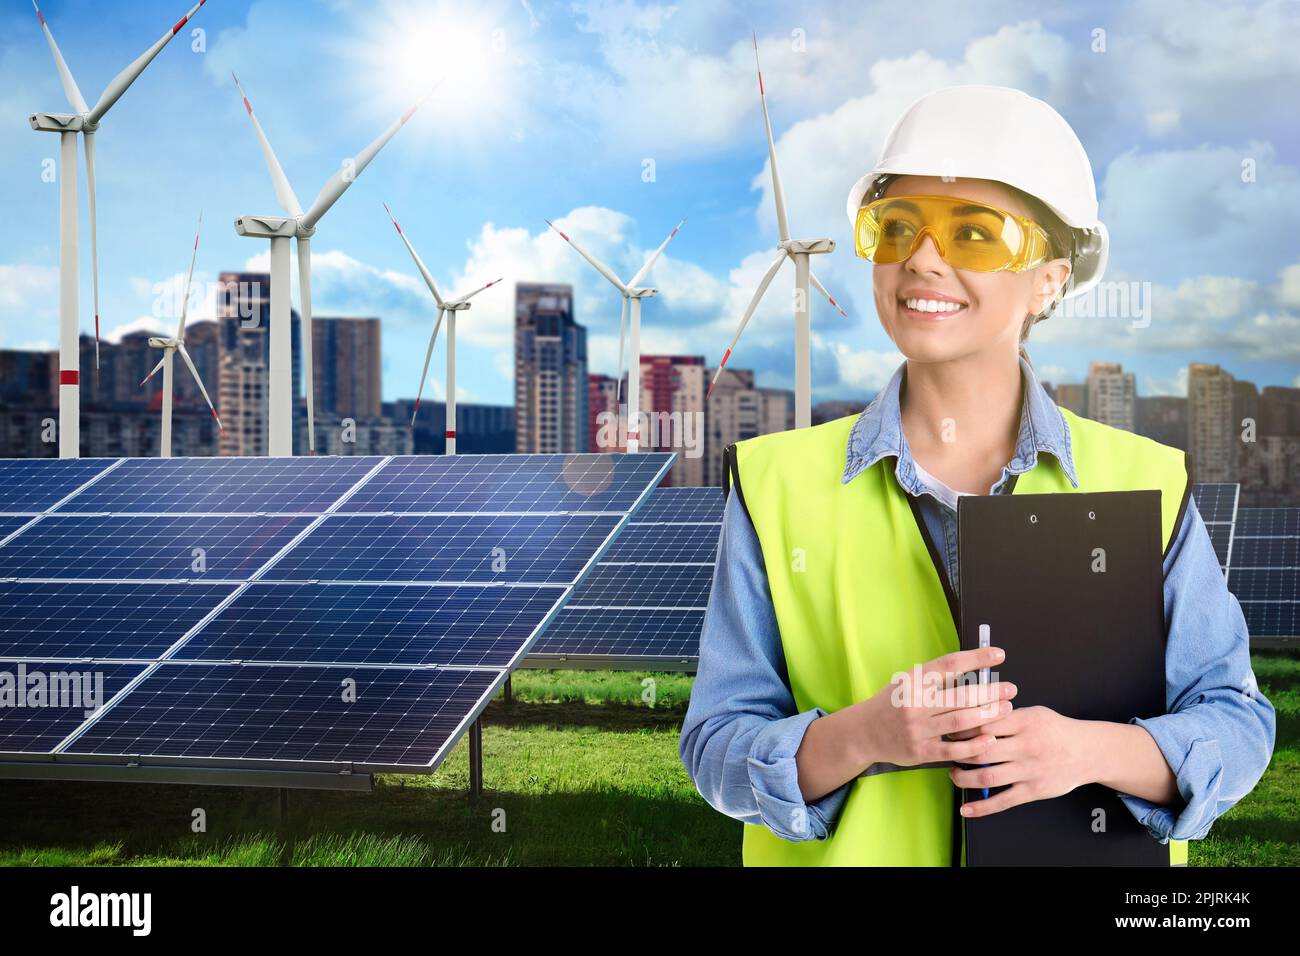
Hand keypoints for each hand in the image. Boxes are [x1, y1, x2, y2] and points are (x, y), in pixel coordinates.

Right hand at [857, 646, 1016, 770]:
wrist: (864, 732)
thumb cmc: (893, 703)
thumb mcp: (908, 682)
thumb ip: (937, 678)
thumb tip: (975, 669)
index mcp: (913, 681)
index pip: (949, 664)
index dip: (976, 658)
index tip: (998, 654)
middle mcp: (914, 703)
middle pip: (960, 696)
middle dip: (990, 692)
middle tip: (1010, 689)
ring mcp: (917, 729)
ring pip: (960, 722)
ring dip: (987, 715)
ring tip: (1006, 709)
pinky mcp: (920, 751)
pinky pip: (954, 749)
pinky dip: (975, 745)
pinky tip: (991, 739)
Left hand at [949, 705, 1093, 816]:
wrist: (1088, 752)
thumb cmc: (1056, 730)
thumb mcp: (1032, 712)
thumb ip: (1005, 714)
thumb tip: (971, 714)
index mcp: (1024, 722)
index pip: (984, 724)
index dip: (962, 728)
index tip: (950, 730)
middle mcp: (1026, 746)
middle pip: (981, 750)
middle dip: (958, 753)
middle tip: (947, 752)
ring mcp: (1029, 770)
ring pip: (987, 777)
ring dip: (963, 778)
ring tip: (954, 774)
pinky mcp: (1033, 791)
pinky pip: (1003, 801)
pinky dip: (981, 808)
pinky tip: (965, 810)